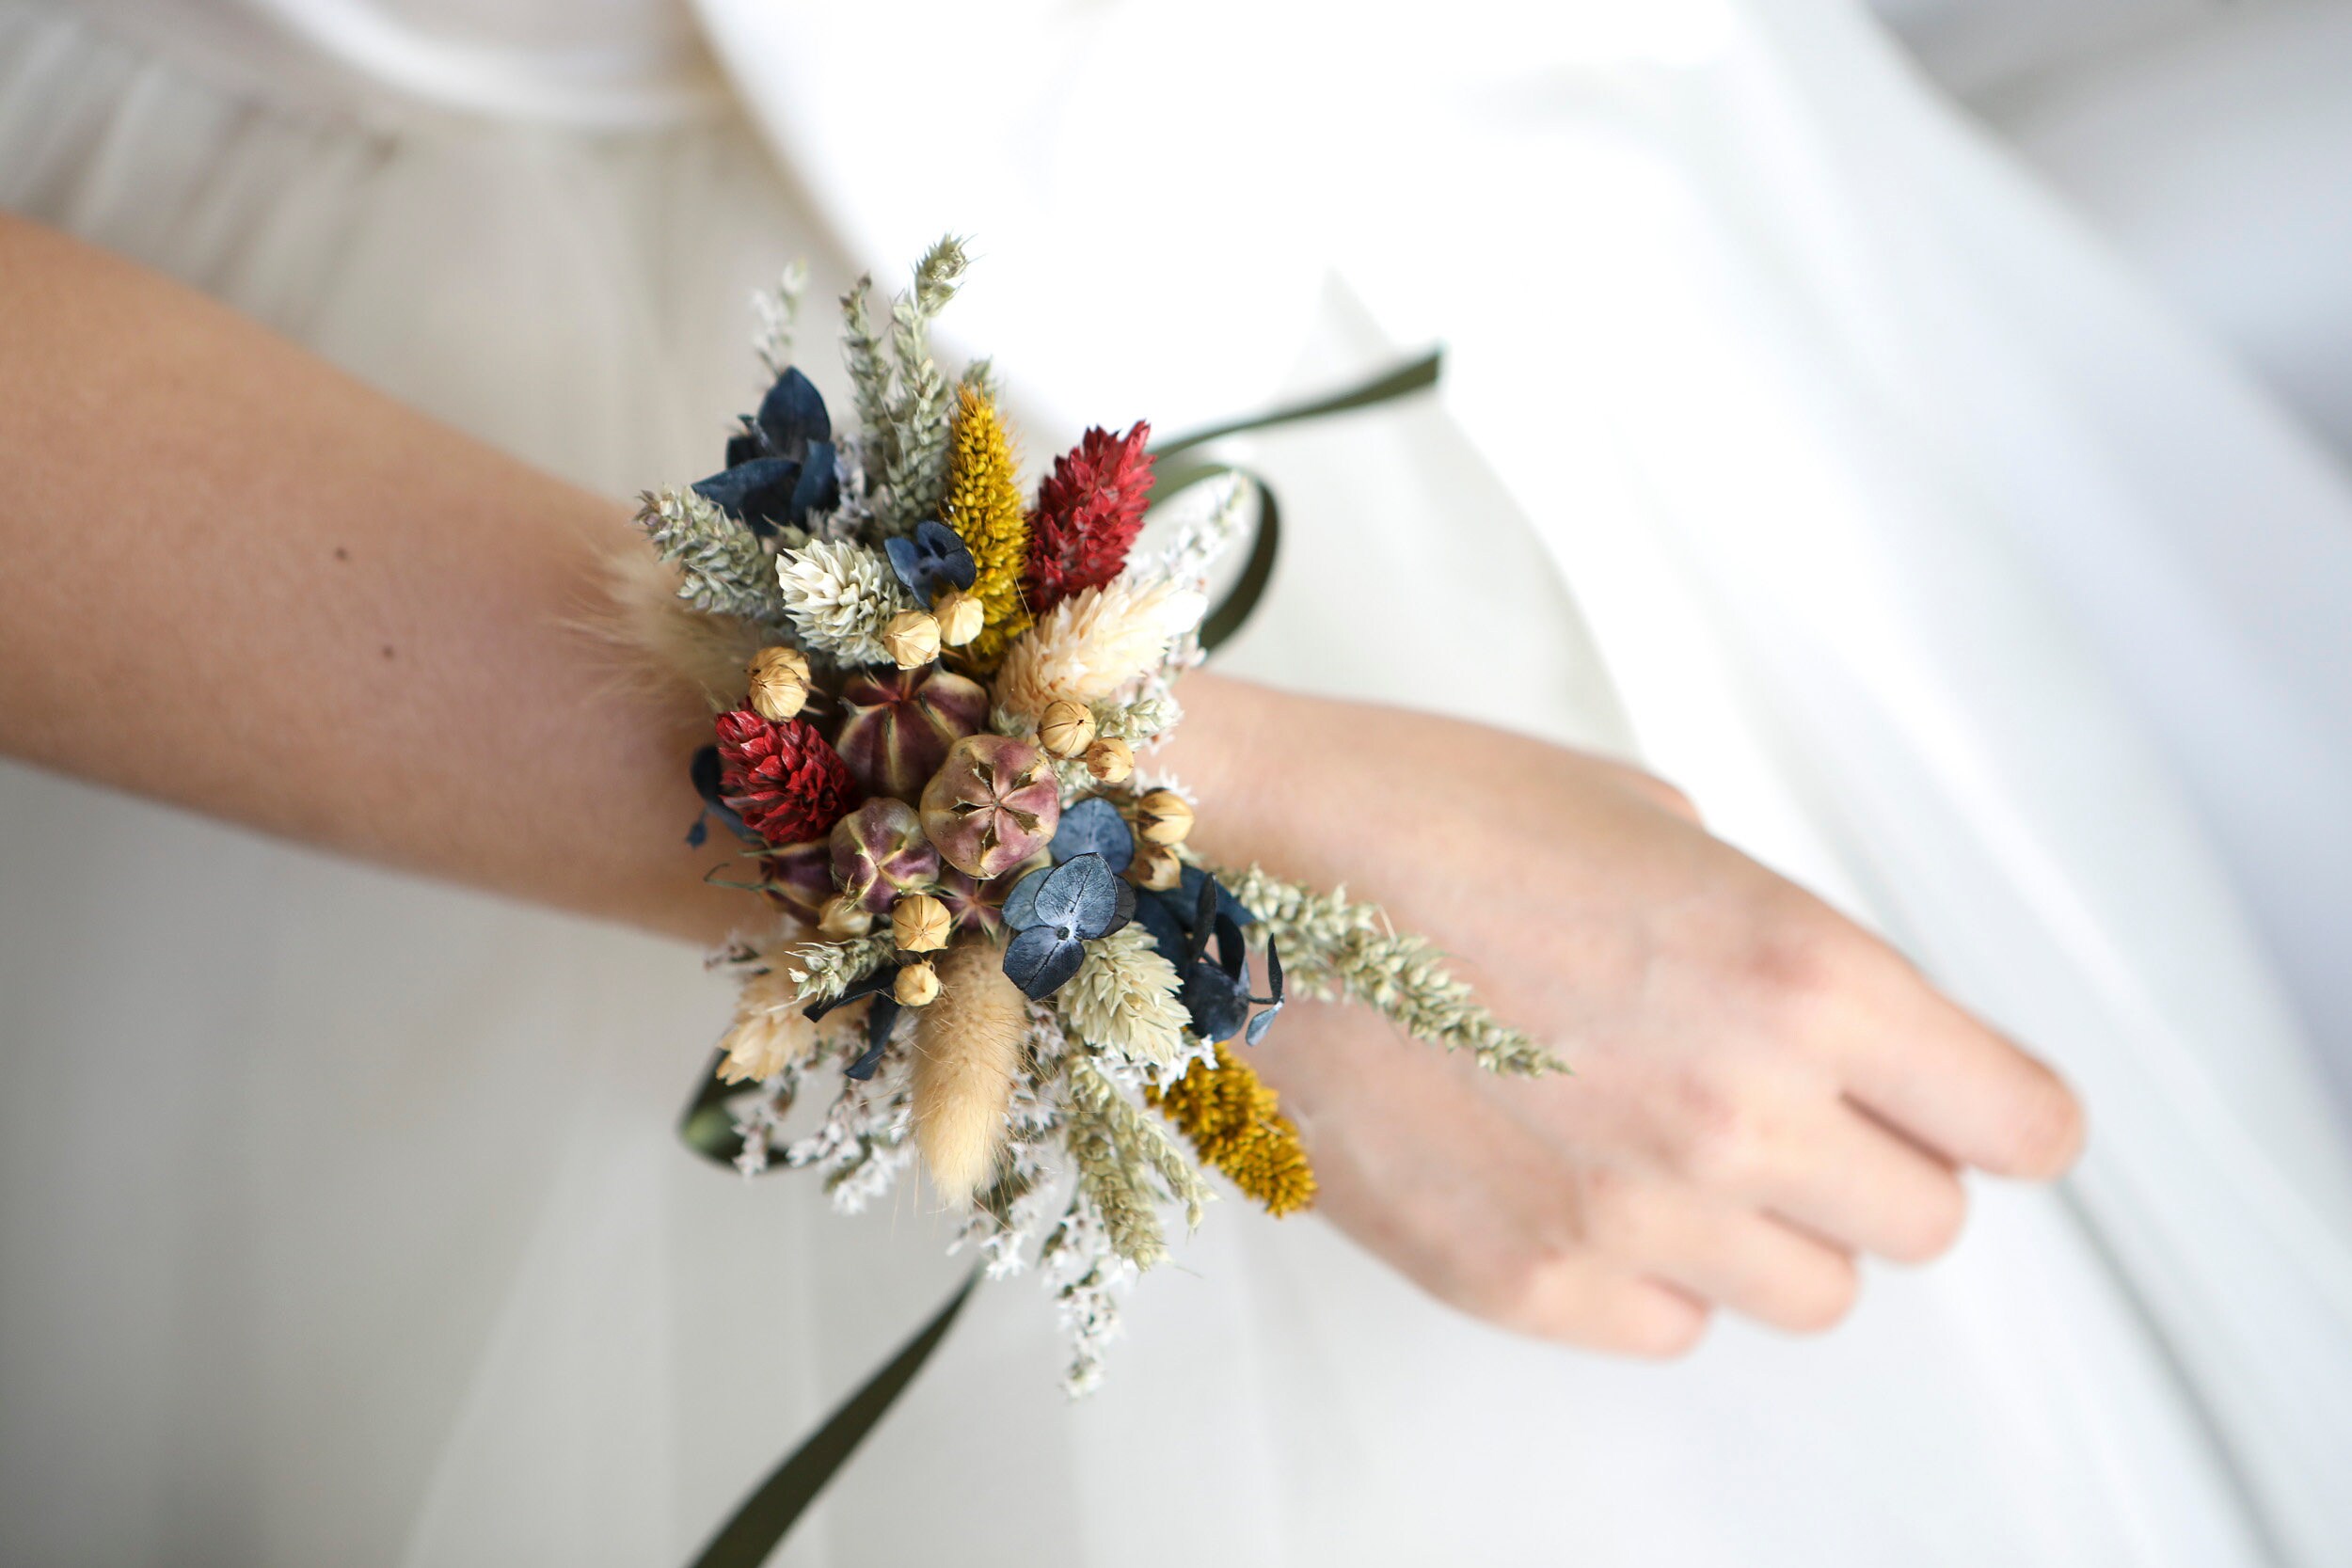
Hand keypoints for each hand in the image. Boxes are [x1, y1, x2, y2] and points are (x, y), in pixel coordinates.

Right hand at [1168, 675, 2084, 1353]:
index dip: (1994, 1109)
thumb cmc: (1418, 812)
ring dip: (1767, 1226)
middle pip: (1923, 1224)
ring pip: (1808, 1295)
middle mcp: (1739, 1110)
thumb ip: (1769, 937)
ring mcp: (1631, 1214)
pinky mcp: (1527, 1282)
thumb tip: (1816, 1018)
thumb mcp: (1648, 821)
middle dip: (1876, 1163)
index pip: (2014, 1122)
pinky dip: (1649, 1271)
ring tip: (1661, 1138)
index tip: (1967, 1105)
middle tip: (1790, 1104)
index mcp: (1798, 969)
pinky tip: (1573, 1175)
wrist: (1233, 870)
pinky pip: (1669, 1326)